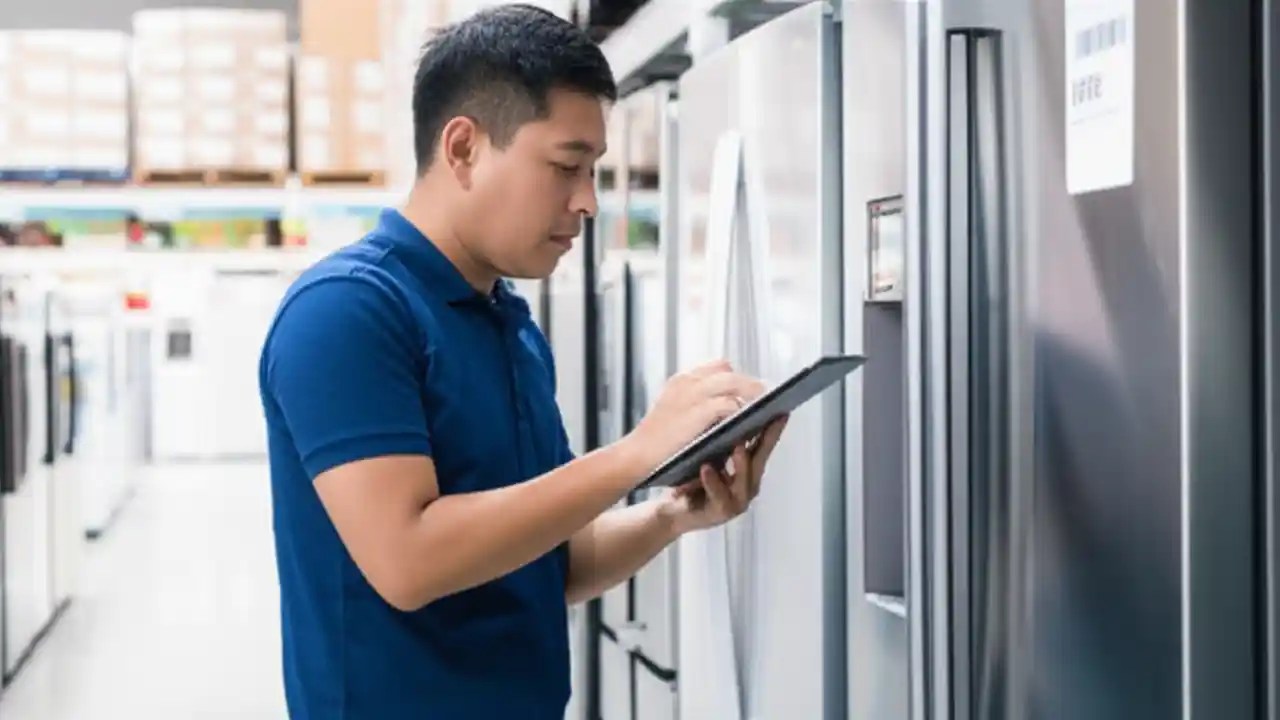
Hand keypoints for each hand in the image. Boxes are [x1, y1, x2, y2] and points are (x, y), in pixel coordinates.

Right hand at [620, 359, 766, 478]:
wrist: (635, 458)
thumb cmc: (656, 444)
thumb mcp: (675, 415)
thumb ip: (698, 405)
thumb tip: (731, 406)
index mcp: (680, 380)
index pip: (718, 367)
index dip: (735, 377)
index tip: (748, 389)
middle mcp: (686, 381)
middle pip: (729, 371)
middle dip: (749, 384)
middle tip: (765, 398)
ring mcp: (692, 394)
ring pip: (734, 383)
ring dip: (751, 394)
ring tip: (766, 408)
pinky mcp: (699, 411)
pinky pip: (730, 404)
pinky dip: (743, 412)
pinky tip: (751, 423)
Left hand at [656, 414, 788, 534]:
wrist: (671, 510)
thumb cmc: (690, 481)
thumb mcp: (707, 456)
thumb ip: (720, 441)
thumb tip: (729, 408)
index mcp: (746, 471)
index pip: (762, 446)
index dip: (772, 429)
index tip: (782, 411)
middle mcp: (746, 486)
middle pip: (759, 460)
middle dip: (766, 440)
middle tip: (769, 421)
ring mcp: (735, 502)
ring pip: (743, 481)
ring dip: (742, 464)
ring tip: (739, 446)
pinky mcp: (718, 513)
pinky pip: (719, 496)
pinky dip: (713, 482)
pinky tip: (706, 468)